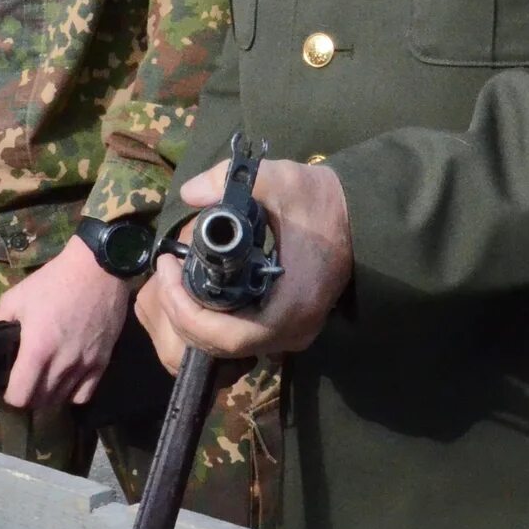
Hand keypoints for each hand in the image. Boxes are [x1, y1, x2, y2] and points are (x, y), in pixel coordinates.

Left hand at [0, 236, 138, 410]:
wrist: (96, 270)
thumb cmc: (53, 282)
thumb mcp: (15, 297)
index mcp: (37, 350)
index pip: (20, 397)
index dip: (9, 395)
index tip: (7, 385)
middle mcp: (61, 364)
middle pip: (40, 402)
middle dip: (27, 396)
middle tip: (24, 381)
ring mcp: (84, 365)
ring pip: (61, 400)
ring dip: (48, 395)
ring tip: (43, 380)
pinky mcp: (102, 362)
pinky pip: (84, 394)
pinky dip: (71, 393)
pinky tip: (66, 380)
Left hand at [133, 158, 349, 371]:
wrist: (364, 215)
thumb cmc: (323, 201)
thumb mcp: (279, 180)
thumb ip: (231, 181)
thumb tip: (190, 193)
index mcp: (290, 306)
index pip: (226, 337)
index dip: (186, 312)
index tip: (167, 271)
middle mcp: (292, 332)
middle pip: (221, 347)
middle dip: (183, 314)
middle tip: (165, 274)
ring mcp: (293, 333)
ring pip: (229, 347)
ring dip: (195, 320)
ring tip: (176, 280)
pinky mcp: (290, 327)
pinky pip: (243, 337)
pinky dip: (214, 321)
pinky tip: (200, 289)